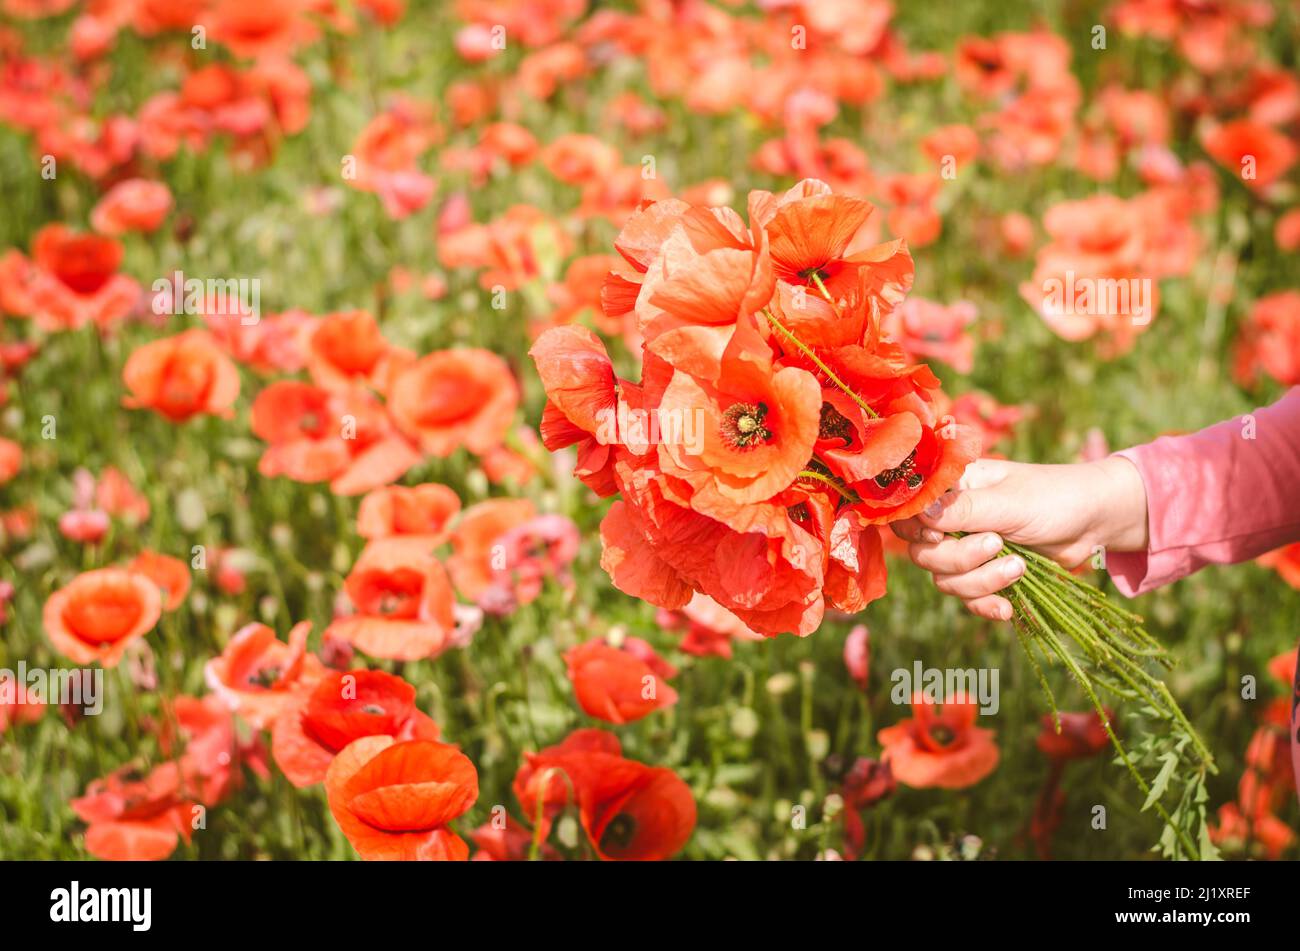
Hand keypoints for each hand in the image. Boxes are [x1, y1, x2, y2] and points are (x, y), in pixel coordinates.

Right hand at [890, 456, 1147, 620]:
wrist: (1095, 521)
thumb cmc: (1056, 497)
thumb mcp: (1011, 502)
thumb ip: (964, 510)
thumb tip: (920, 513)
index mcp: (952, 489)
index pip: (909, 512)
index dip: (917, 530)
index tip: (941, 536)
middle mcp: (952, 518)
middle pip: (925, 553)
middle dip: (960, 559)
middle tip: (998, 545)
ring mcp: (968, 548)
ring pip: (946, 580)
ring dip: (981, 582)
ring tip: (1019, 568)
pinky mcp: (986, 574)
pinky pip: (968, 598)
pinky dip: (986, 604)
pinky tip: (1007, 607)